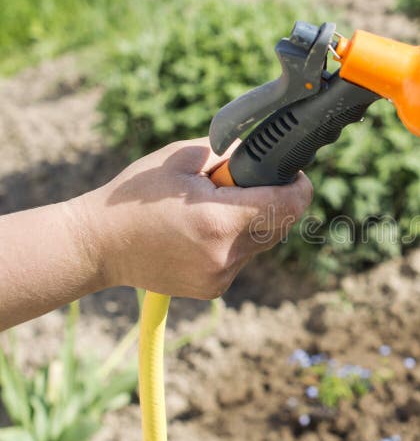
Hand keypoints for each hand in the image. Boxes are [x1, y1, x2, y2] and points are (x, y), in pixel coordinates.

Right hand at [78, 138, 312, 298]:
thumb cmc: (136, 196)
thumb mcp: (182, 158)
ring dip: (254, 221)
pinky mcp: (215, 289)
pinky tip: (203, 232)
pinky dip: (235, 240)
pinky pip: (243, 257)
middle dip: (274, 199)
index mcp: (219, 220)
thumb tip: (266, 152)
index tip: (293, 173)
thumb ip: (231, 152)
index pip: (289, 205)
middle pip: (282, 223)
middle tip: (244, 184)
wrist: (99, 245)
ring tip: (214, 209)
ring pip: (264, 242)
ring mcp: (221, 277)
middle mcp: (226, 255)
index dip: (298, 186)